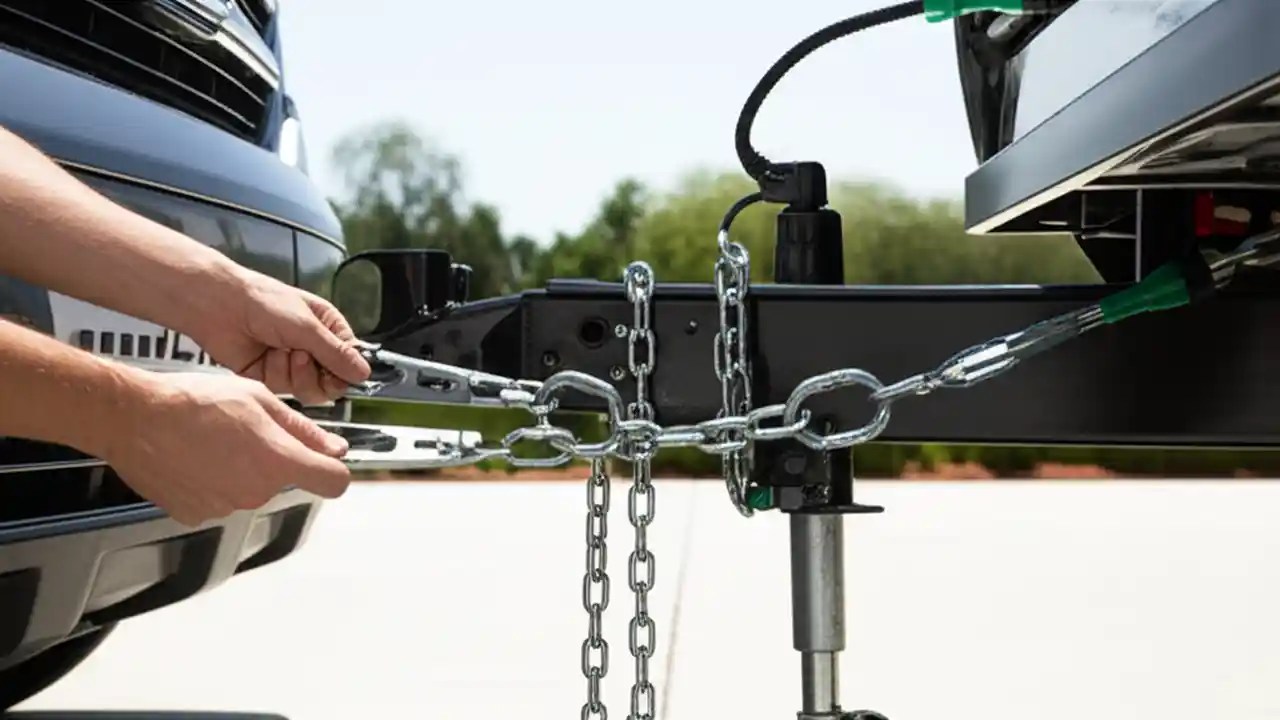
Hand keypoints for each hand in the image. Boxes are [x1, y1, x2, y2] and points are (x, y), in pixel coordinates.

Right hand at [103, 372, 352, 525]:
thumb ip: (303, 429)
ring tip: (214, 441)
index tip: (325, 462)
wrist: (134, 417)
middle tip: (246, 432)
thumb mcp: (259, 399)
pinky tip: (195, 459)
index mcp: (278, 460)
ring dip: (242, 470)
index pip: (333, 482)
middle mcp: (256, 491)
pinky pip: (218, 499)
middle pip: (284, 481)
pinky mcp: (196, 514)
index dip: (333, 471)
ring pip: (250, 490)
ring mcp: (225, 507)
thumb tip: (334, 448)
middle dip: (274, 459)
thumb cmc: (194, 401)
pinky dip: (213, 483)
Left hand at [193, 269, 370, 404]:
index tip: (342, 372)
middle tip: (306, 358)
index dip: (348, 369)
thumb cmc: (263, 303)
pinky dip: (279, 374)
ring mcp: (293, 363)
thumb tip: (363, 373)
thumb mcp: (306, 326)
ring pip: (312, 389)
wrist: (220, 308)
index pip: (351, 358)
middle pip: (334, 380)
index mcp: (328, 328)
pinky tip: (268, 356)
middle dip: (320, 374)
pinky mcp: (273, 377)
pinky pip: (287, 389)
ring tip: (285, 353)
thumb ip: (336, 353)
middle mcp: (313, 347)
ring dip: (299, 374)